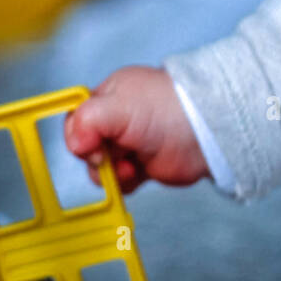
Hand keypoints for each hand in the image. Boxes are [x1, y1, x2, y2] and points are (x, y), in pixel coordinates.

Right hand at [64, 66, 210, 193]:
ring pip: (101, 167)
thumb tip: (74, 143)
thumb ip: (88, 120)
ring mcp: (130, 143)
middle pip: (86, 146)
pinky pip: (119, 180)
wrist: (206, 132)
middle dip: (95, 157)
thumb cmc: (165, 109)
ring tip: (130, 167)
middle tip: (110, 158)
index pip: (76, 117)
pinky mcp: (143, 164)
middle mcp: (116, 119)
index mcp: (108, 97)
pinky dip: (124, 183)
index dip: (77, 135)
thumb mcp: (118, 108)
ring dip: (110, 173)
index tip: (89, 144)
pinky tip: (137, 175)